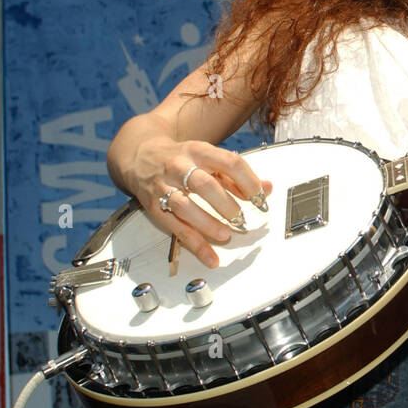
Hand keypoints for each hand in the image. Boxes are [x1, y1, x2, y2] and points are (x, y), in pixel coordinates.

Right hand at [129, 137, 271, 267]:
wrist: (141, 156)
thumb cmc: (181, 158)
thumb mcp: (209, 158)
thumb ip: (236, 175)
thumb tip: (266, 188)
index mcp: (199, 151)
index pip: (229, 162)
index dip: (249, 181)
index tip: (261, 198)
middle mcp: (180, 166)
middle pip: (204, 185)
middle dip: (226, 204)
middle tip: (241, 219)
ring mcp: (165, 187)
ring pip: (185, 206)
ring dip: (208, 224)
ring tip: (225, 235)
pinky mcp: (155, 207)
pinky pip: (176, 228)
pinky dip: (195, 245)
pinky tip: (210, 257)